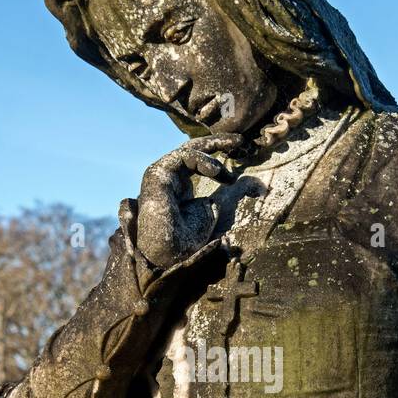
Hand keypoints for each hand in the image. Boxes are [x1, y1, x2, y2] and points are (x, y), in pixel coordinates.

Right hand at [137, 134, 243, 268]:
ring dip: (212, 151)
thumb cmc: (185, 243)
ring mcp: (161, 176)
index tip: (239, 162)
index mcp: (180, 188)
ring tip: (227, 175)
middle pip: (192, 150)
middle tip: (240, 141)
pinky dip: (201, 160)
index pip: (196, 162)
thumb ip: (216, 199)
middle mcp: (169, 179)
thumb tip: (234, 182)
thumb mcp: (208, 216)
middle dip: (216, 143)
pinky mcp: (157, 175)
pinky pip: (182, 156)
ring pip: (187, 150)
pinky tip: (217, 172)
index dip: (216, 158)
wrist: (167, 256)